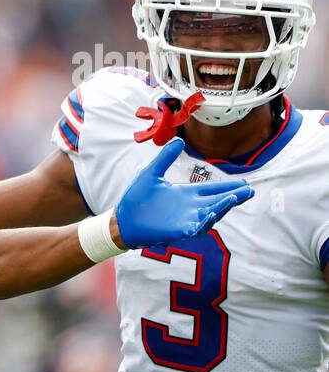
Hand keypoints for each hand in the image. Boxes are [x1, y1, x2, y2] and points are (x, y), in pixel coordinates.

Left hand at [114, 137, 254, 248]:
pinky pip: (195, 228)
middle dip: (234, 197)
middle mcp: (190, 208)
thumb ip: (165, 158)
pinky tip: (212, 214)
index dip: (228, 187)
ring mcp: (185, 220)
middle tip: (249, 191)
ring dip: (222, 207)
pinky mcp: (177, 231)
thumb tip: (178, 140)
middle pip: (217, 202)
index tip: (244, 183)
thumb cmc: (136, 198)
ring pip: (210, 215)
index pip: (212, 190)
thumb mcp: (152, 173)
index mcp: (186, 194)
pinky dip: (204, 222)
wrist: (122, 219)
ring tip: (233, 198)